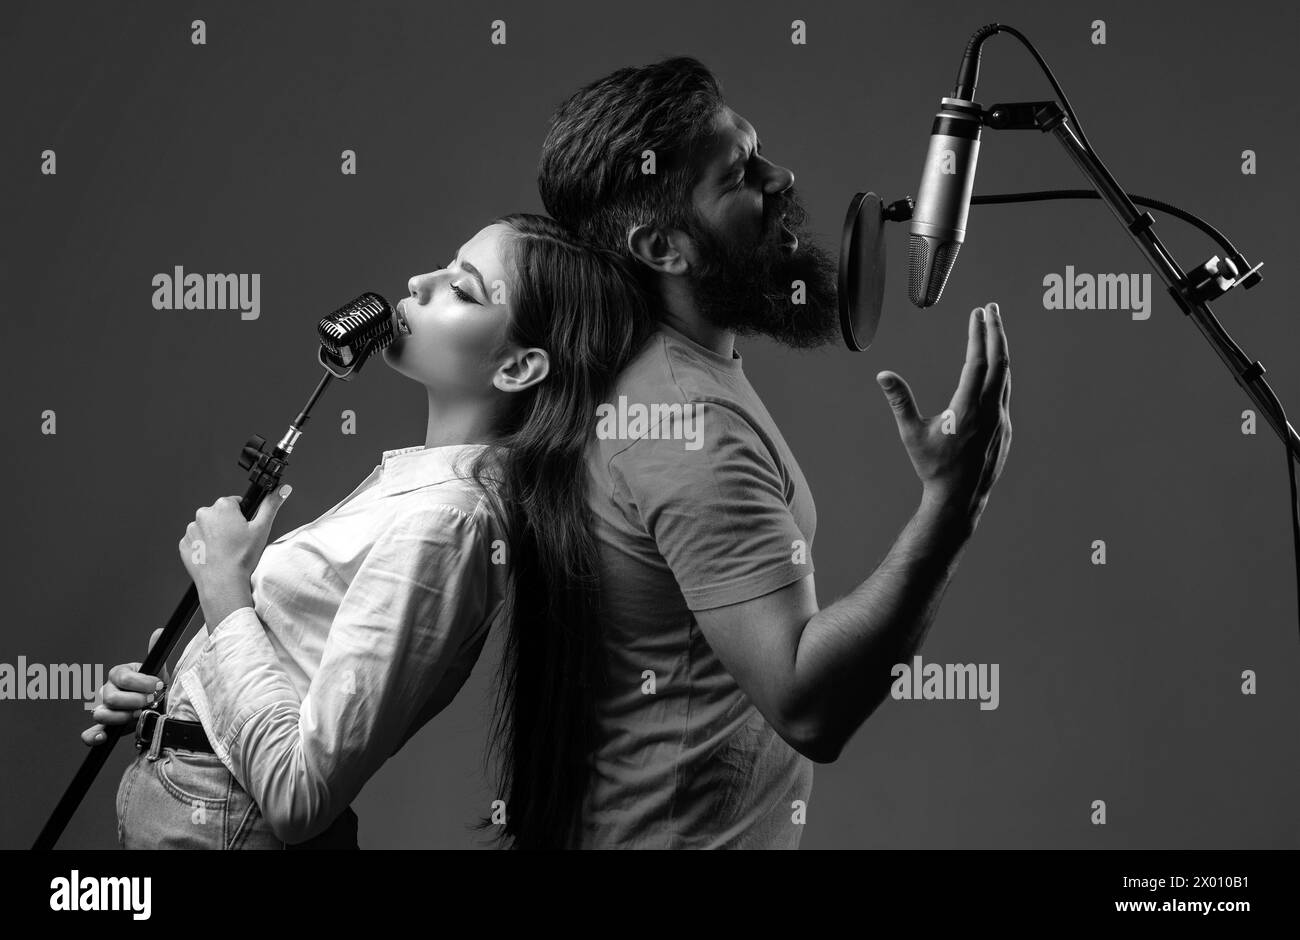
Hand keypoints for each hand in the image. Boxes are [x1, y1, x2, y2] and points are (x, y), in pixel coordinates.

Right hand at [81, 627, 168, 744]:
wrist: (159, 709)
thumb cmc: (156, 690)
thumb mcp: (158, 671)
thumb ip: (155, 653)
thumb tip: (159, 632)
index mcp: (119, 675)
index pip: (123, 677)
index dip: (141, 683)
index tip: (158, 686)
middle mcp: (108, 691)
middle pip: (111, 697)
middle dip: (134, 701)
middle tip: (150, 702)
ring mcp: (104, 710)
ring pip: (101, 713)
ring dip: (121, 717)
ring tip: (138, 716)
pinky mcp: (106, 728)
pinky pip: (91, 733)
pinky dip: (94, 736)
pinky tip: (104, 736)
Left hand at [178, 486, 290, 600]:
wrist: (222, 583)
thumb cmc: (241, 558)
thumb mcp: (262, 528)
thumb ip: (271, 505)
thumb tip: (282, 490)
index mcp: (222, 506)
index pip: (235, 503)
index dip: (243, 516)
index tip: (245, 529)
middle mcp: (203, 514)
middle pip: (220, 514)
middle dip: (228, 524)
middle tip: (237, 542)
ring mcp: (192, 530)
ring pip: (208, 528)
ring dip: (215, 535)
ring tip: (226, 551)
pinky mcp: (185, 544)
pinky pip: (196, 541)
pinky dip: (204, 546)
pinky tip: (215, 556)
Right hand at [876, 302, 1010, 532]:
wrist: (959, 499)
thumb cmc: (932, 467)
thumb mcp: (911, 433)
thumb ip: (900, 400)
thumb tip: (883, 374)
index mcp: (967, 409)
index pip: (976, 362)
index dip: (977, 334)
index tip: (976, 313)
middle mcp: (990, 412)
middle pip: (999, 362)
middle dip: (996, 331)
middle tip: (991, 309)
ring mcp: (1002, 421)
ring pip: (1006, 377)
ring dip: (1001, 351)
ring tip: (995, 330)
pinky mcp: (1005, 430)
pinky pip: (1006, 394)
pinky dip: (1001, 374)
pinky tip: (996, 369)